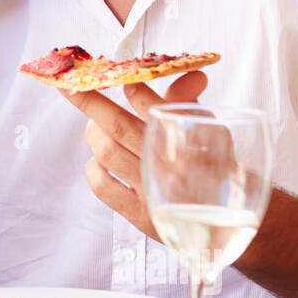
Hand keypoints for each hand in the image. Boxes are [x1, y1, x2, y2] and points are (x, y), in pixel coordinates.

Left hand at [62, 71, 209, 241]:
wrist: (227, 224)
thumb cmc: (216, 169)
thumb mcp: (211, 131)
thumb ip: (189, 103)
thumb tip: (191, 74)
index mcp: (193, 140)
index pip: (153, 105)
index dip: (132, 86)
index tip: (114, 73)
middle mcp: (171, 166)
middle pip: (119, 126)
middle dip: (90, 101)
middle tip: (70, 86)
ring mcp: (153, 191)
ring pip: (106, 152)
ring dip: (94, 133)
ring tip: (96, 125)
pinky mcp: (139, 214)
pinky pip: (102, 185)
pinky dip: (94, 166)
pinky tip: (99, 159)